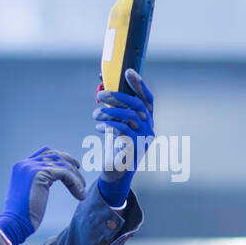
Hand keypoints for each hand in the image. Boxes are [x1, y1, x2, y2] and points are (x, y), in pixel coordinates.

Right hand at [0, 147, 85, 244]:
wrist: (14, 223)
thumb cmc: (22, 215)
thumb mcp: (29, 192)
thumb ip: (37, 181)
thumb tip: (52, 178)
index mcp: (21, 166)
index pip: (44, 153)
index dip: (61, 158)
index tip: (73, 166)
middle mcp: (25, 163)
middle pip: (54, 155)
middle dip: (70, 163)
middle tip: (81, 177)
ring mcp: (31, 167)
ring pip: (62, 165)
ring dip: (75, 176)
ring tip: (82, 190)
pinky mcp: (40, 174)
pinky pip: (64, 174)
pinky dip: (74, 183)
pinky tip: (80, 194)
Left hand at [93, 68, 153, 206]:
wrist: (116, 173)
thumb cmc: (115, 146)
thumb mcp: (116, 125)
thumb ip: (114, 110)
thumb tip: (102, 89)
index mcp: (147, 121)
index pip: (147, 98)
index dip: (139, 84)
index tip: (128, 71)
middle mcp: (150, 128)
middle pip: (137, 105)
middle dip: (118, 96)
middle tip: (101, 95)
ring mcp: (145, 138)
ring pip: (129, 116)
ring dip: (109, 112)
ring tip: (95, 115)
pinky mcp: (135, 147)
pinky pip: (122, 130)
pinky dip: (108, 126)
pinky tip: (98, 128)